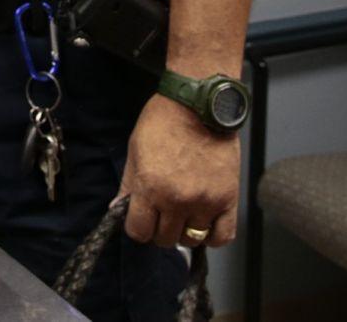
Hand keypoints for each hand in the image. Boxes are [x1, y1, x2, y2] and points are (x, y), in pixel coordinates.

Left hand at [119, 92, 239, 247]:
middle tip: (162, 214)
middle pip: (164, 238)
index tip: (141, 218)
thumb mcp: (134, 151)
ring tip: (183, 215)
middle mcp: (177, 200)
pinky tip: (205, 223)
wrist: (197, 106)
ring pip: (191, 239)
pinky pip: (223, 236)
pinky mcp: (228, 199)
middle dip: (159, 229)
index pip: (139, 232)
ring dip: (184, 232)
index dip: (138, 227)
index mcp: (149, 188)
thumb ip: (128, 185)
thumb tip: (118, 208)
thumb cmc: (161, 124)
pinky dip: (213, 236)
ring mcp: (205, 202)